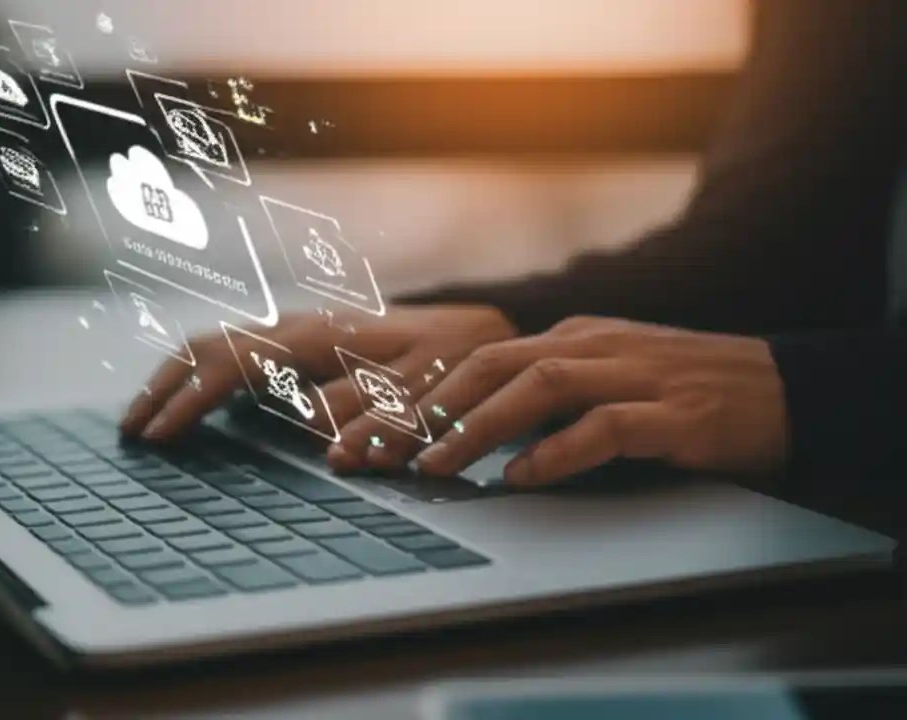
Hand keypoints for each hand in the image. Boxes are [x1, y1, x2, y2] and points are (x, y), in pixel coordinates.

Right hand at [120, 305, 516, 441]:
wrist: (479, 331)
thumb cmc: (450, 364)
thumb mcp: (422, 390)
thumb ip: (371, 413)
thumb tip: (315, 435)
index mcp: (315, 336)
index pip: (229, 364)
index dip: (188, 401)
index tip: (156, 436)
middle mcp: (296, 325)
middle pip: (206, 347)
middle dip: (162, 389)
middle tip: (130, 432)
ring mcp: (294, 328)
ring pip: (214, 343)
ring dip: (173, 378)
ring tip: (143, 417)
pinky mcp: (299, 340)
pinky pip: (233, 349)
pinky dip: (198, 372)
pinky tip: (186, 398)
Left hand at [329, 316, 787, 487]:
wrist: (784, 387)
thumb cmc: (681, 392)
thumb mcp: (601, 381)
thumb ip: (540, 394)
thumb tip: (467, 427)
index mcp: (566, 337)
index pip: (469, 359)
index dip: (408, 395)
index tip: (356, 430)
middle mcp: (590, 345)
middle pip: (484, 366)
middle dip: (416, 411)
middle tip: (364, 452)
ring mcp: (634, 373)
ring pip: (536, 387)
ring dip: (473, 428)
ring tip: (427, 467)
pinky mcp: (675, 412)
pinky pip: (606, 427)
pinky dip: (558, 452)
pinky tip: (522, 478)